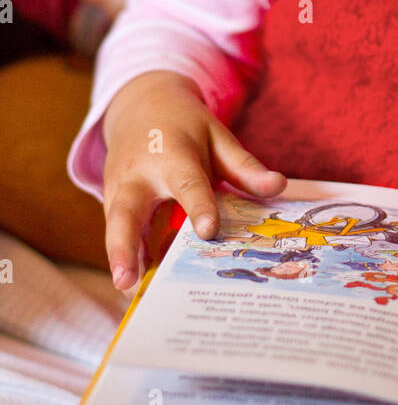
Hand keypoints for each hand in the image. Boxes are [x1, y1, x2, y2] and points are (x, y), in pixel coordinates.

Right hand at [102, 70, 287, 290]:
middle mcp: (137, 175)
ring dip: (121, 263)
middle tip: (128, 282)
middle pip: (125, 212)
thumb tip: (278, 187)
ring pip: (115, 230)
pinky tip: (139, 290)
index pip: (186, 183)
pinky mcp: (111, 204)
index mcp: (171, 154)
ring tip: (133, 300)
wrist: (140, 105)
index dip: (198, 207)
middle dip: (124, 248)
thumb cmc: (185, 125)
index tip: (209, 232)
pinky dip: (126, 260)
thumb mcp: (217, 135)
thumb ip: (244, 166)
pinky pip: (119, 235)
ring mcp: (118, 191)